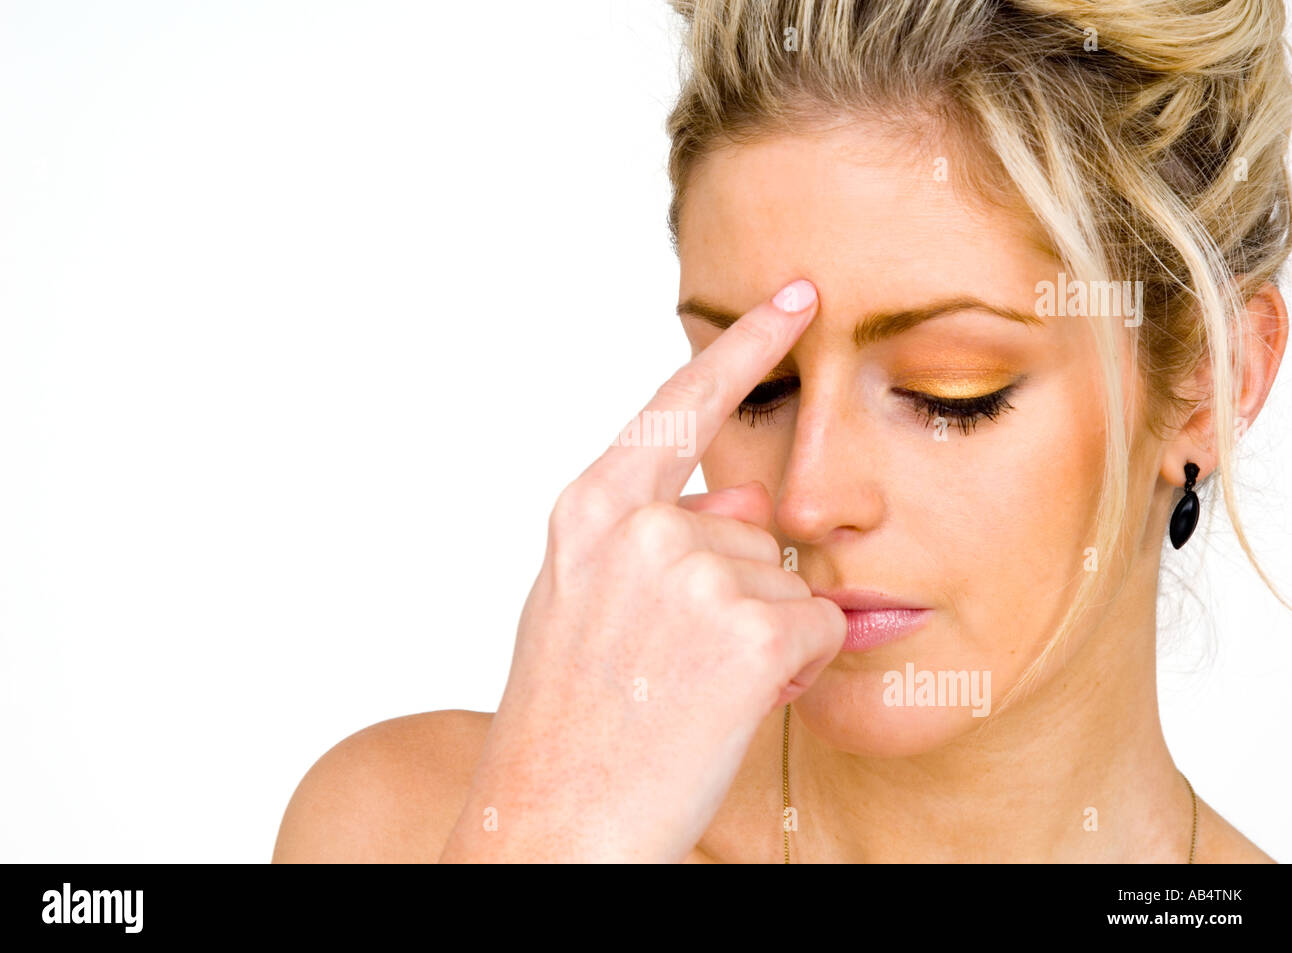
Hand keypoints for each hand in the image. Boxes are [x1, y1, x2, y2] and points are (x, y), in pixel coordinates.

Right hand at [439, 279, 845, 862]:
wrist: (553, 822)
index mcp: (591, 512)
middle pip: (755, 531)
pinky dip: (795, 673)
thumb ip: (657, 538)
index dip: (743, 349)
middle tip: (680, 667)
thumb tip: (747, 501)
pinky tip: (729, 707)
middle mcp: (641, 526)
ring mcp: (695, 573)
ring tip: (691, 694)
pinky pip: (820, 631)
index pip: (678, 409)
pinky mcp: (751, 631)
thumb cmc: (568, 723)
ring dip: (765, 641)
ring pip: (789, 586)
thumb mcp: (586, 606)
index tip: (797, 298)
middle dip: (746, 595)